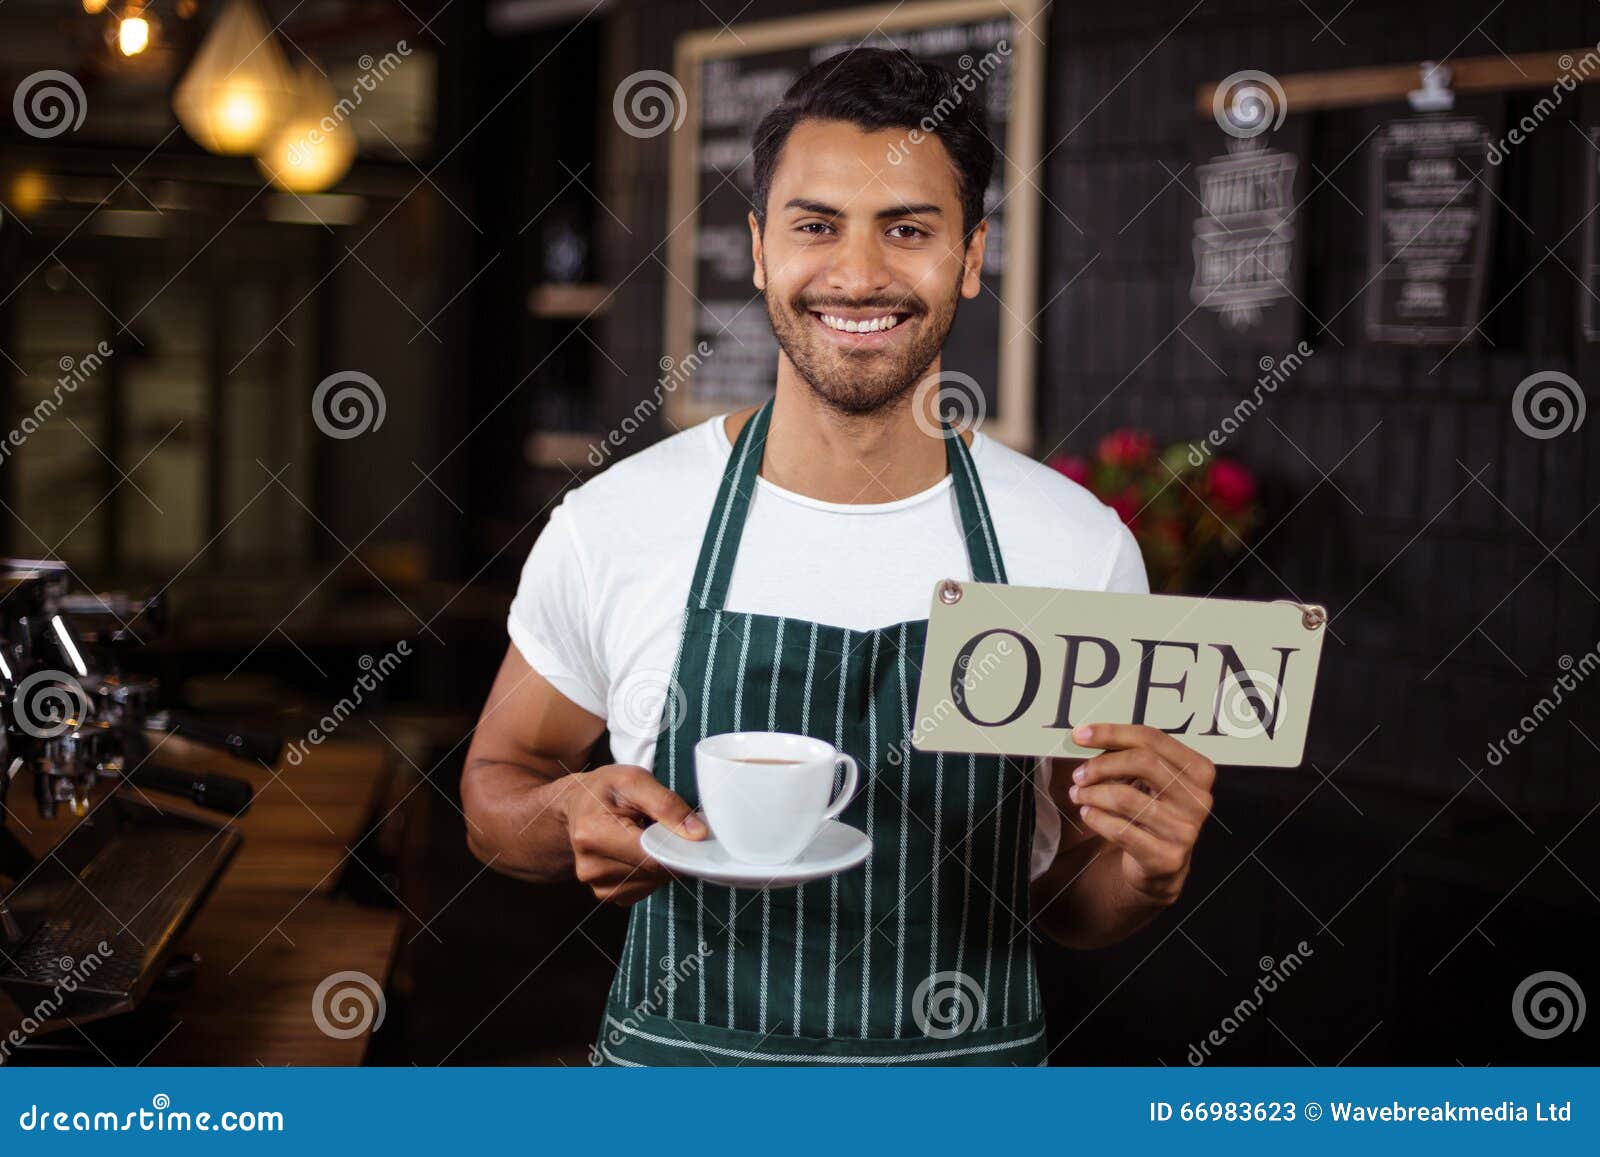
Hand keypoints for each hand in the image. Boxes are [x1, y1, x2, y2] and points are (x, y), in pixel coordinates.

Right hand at [561, 764, 704, 905]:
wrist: (577, 805)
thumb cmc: (605, 789)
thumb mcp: (634, 780)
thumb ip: (667, 804)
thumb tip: (697, 834)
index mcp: (594, 835)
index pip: (652, 857)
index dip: (678, 847)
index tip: (690, 834)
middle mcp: (591, 867)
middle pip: (654, 872)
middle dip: (669, 852)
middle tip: (664, 828)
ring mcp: (597, 885)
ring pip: (653, 883)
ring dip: (660, 862)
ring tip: (646, 836)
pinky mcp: (607, 894)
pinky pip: (644, 889)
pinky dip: (650, 872)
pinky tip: (639, 852)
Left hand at [1066, 723, 1214, 907]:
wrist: (1161, 864)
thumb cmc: (1151, 810)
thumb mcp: (1149, 779)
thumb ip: (1127, 755)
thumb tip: (1086, 736)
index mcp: (1199, 770)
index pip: (1152, 738)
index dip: (1112, 732)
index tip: (1080, 735)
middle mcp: (1198, 799)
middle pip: (1142, 762)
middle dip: (1101, 765)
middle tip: (1079, 774)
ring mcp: (1185, 830)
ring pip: (1126, 798)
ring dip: (1091, 794)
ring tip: (1078, 794)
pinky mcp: (1167, 857)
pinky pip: (1120, 830)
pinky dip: (1095, 818)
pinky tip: (1087, 813)